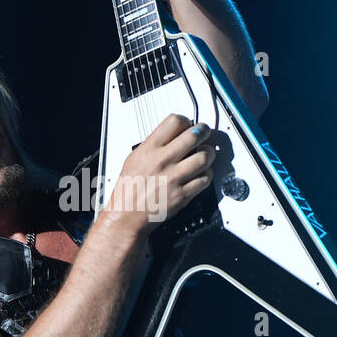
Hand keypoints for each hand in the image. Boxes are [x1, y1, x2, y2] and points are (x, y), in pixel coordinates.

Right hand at [101, 114, 214, 235]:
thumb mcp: (134, 158)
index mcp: (149, 149)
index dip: (185, 121)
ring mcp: (173, 178)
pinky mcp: (182, 194)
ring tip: (206, 153)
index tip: (188, 124)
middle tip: (204, 133)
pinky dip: (207, 174)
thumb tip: (173, 135)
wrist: (126, 215)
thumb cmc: (128, 189)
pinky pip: (204, 179)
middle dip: (204, 132)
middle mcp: (162, 161)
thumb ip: (154, 145)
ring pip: (204, 156)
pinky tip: (201, 173)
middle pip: (194, 135)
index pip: (174, 121)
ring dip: (209, 153)